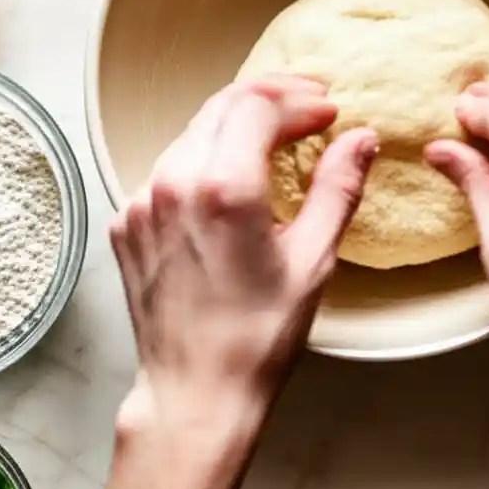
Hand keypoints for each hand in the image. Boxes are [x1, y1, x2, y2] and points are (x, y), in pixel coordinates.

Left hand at [106, 75, 377, 488]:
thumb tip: (360, 139)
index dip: (298, 99)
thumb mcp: (313, 260)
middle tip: (306, 103)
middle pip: (221, 106)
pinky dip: (202, 160)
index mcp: (223, 188)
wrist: (195, 391)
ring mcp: (142, 202)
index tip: (328, 110)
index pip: (259, 105)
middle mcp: (173, 184)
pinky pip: (167, 170)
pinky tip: (229, 179)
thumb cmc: (257, 337)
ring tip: (273, 135)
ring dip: (235, 125)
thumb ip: (338, 189)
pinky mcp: (127, 222)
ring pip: (191, 134)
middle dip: (269, 96)